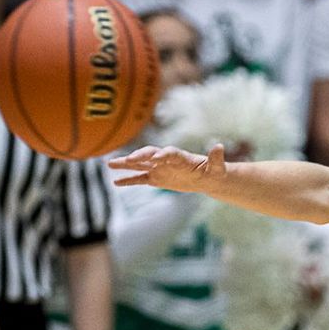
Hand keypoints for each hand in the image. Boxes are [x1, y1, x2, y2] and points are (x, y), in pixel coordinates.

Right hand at [108, 143, 227, 190]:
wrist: (207, 178)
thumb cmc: (213, 172)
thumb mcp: (217, 168)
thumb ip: (216, 159)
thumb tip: (219, 146)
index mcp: (181, 156)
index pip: (169, 153)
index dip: (163, 155)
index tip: (156, 159)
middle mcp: (166, 160)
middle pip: (150, 155)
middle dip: (140, 156)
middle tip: (129, 160)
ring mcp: (160, 168)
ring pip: (140, 165)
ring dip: (126, 164)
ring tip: (109, 163)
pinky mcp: (157, 178)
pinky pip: (140, 179)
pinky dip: (129, 181)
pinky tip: (116, 182)